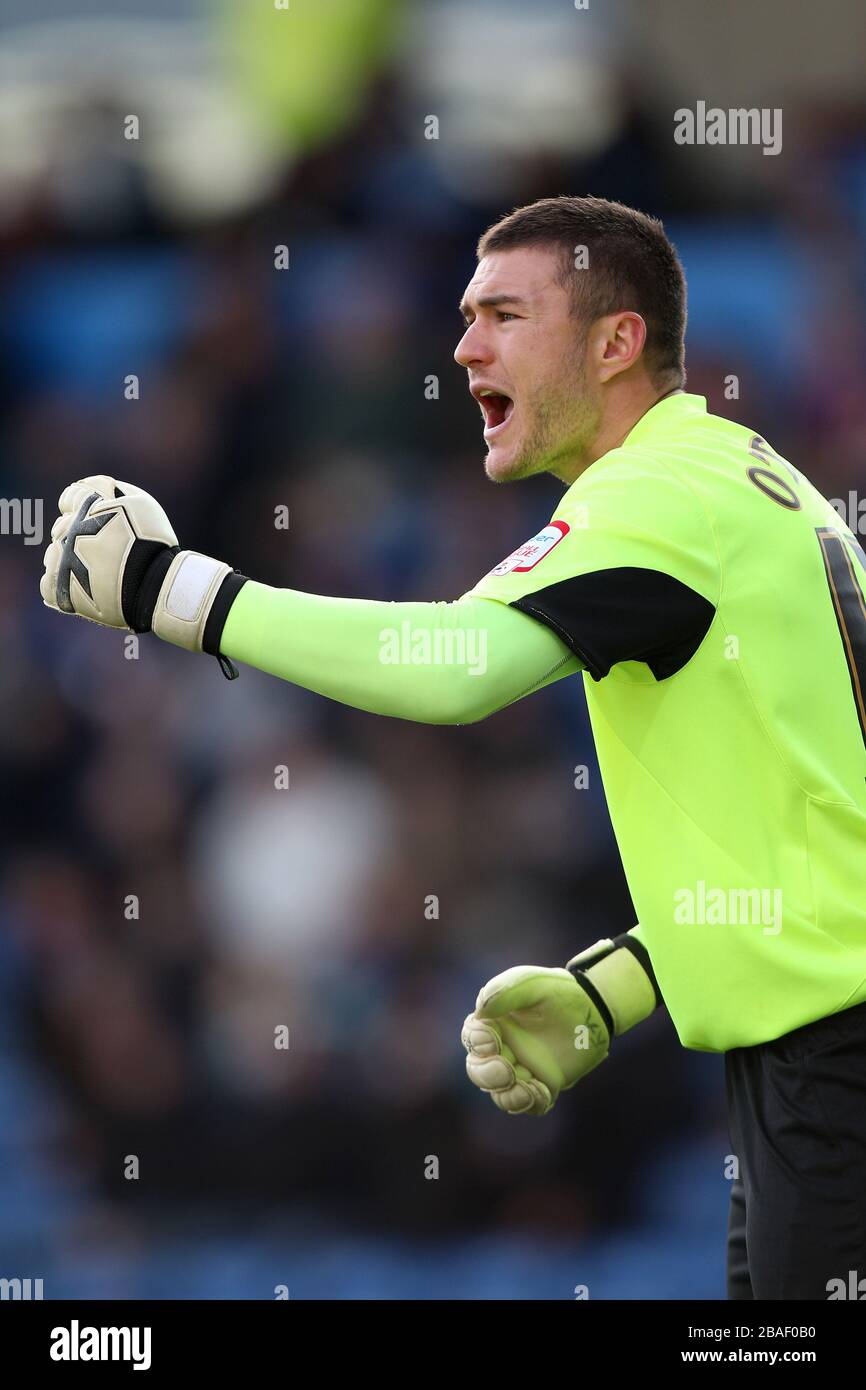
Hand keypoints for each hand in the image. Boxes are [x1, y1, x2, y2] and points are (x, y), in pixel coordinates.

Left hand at [41, 474, 177, 630]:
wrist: (153, 585)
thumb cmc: (152, 543)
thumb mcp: (142, 504)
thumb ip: (117, 492)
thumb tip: (103, 486)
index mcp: (84, 509)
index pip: (72, 497)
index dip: (83, 503)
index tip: (95, 513)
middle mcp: (67, 533)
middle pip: (61, 527)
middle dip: (77, 532)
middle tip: (101, 545)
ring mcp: (61, 562)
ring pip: (52, 555)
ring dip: (67, 558)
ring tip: (92, 568)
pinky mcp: (61, 590)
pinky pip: (49, 584)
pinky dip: (60, 583)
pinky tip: (78, 584)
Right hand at [461, 963, 610, 1116]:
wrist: (591, 1009)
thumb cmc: (555, 992)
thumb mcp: (532, 982)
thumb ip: (505, 990)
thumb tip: (480, 1010)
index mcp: (493, 1025)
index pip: (472, 1038)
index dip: (477, 1042)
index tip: (492, 1039)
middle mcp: (502, 1051)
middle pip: (479, 1072)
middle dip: (488, 1074)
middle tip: (507, 1069)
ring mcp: (521, 1071)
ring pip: (501, 1095)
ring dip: (509, 1096)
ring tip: (529, 1087)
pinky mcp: (542, 1086)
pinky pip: (531, 1105)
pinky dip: (533, 1103)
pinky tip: (544, 1090)